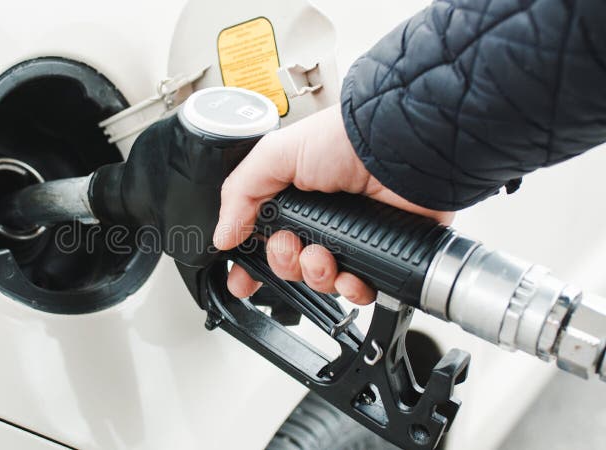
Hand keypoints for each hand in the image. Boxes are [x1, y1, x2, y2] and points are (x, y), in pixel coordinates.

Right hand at [212, 104, 452, 304]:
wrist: (396, 152)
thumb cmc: (343, 141)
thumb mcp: (275, 155)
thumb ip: (239, 194)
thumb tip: (221, 236)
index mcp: (290, 200)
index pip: (260, 240)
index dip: (248, 265)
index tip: (240, 281)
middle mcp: (317, 221)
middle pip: (287, 265)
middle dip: (284, 263)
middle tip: (291, 246)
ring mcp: (347, 240)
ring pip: (319, 281)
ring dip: (315, 274)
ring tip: (323, 255)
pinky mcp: (376, 255)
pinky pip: (356, 290)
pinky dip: (350, 288)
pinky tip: (349, 274)